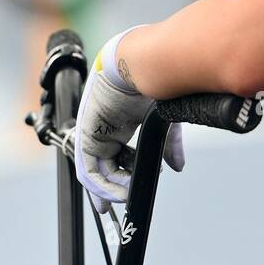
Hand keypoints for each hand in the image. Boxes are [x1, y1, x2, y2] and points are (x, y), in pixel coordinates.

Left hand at [73, 25, 184, 214]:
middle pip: (105, 165)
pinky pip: (87, 168)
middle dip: (114, 187)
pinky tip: (117, 192)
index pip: (118, 154)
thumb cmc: (152, 81)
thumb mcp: (163, 121)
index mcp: (121, 121)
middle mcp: (105, 127)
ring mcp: (94, 131)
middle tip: (127, 201)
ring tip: (128, 196)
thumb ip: (168, 145)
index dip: (125, 174)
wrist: (140, 63)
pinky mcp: (86, 134)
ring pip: (96, 170)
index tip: (135, 190)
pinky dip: (100, 184)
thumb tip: (177, 166)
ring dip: (110, 188)